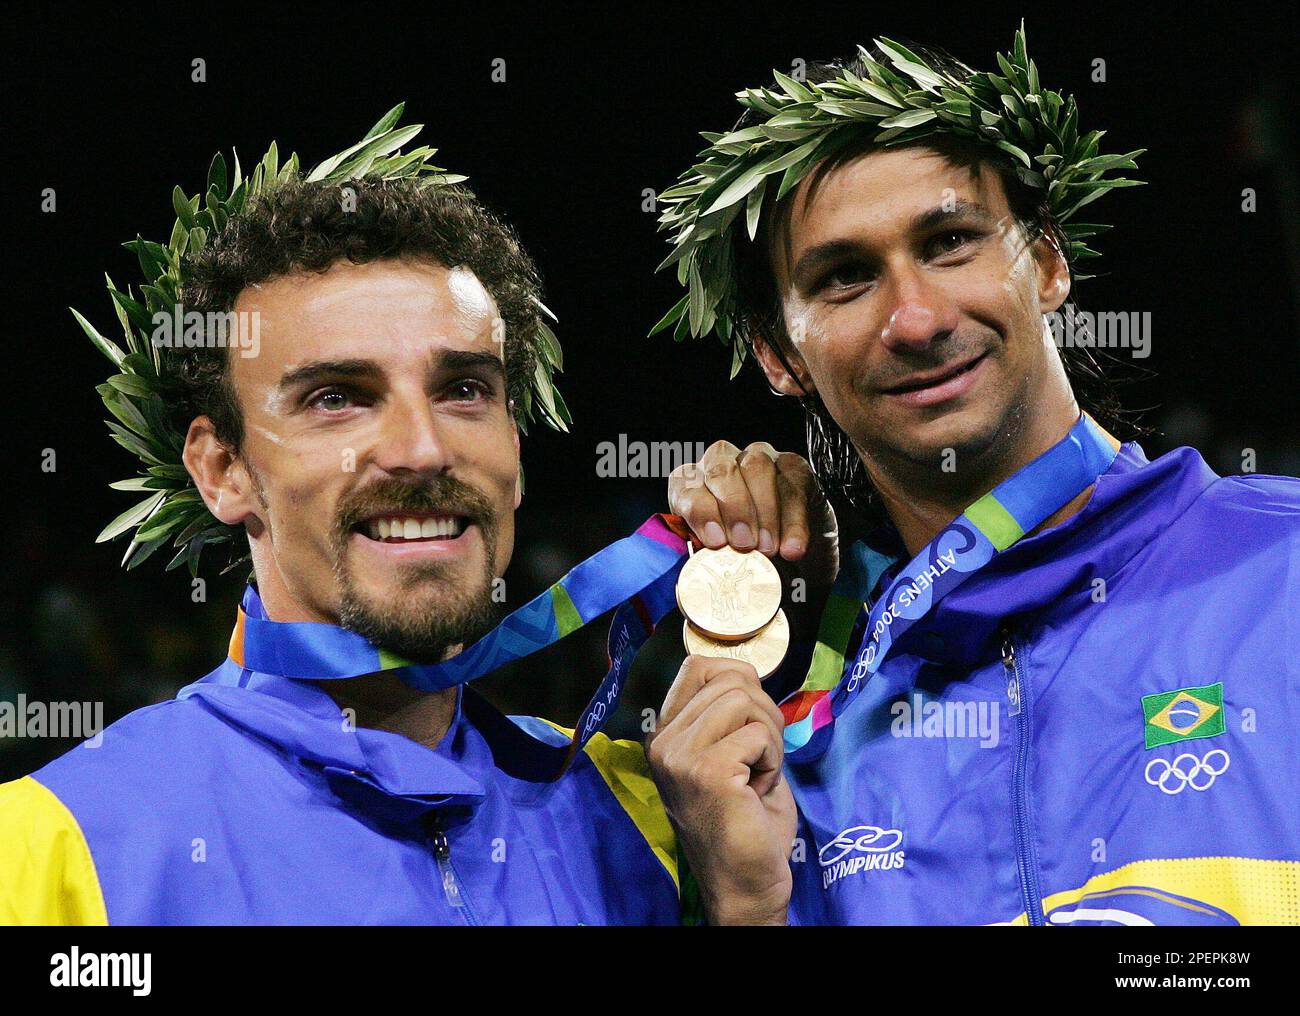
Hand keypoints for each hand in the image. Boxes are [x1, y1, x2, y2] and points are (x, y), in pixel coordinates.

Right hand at [647, 655, 796, 925]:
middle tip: (760, 758)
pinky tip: (758, 791)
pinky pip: (758, 734)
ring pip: (745, 698)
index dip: (739, 679)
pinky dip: (773, 760)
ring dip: (769, 736)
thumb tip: (746, 672)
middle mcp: (663, 742)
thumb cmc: (746, 821)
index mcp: (665, 734)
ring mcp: (680, 756)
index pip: (699, 665)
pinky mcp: (707, 771)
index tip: (751, 722)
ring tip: (758, 774)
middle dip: (763, 713)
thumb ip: (726, 714)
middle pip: (731, 678)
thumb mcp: (729, 754)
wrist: (746, 884)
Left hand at [668, 440, 837, 601]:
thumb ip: (703, 556)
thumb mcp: (713, 556)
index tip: (715, 540)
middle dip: (734, 508)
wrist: (783, 555)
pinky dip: (793, 520)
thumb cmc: (737, 554)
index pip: (685, 484)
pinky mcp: (791, 466)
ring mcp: (756, 458)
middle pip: (721, 469)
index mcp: (690, 483)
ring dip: (763, 510)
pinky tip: (793, 548)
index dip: (700, 511)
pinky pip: (793, 484)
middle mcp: (719, 462)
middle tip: (744, 544)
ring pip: (757, 466)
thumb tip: (696, 575)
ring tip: (768, 548)